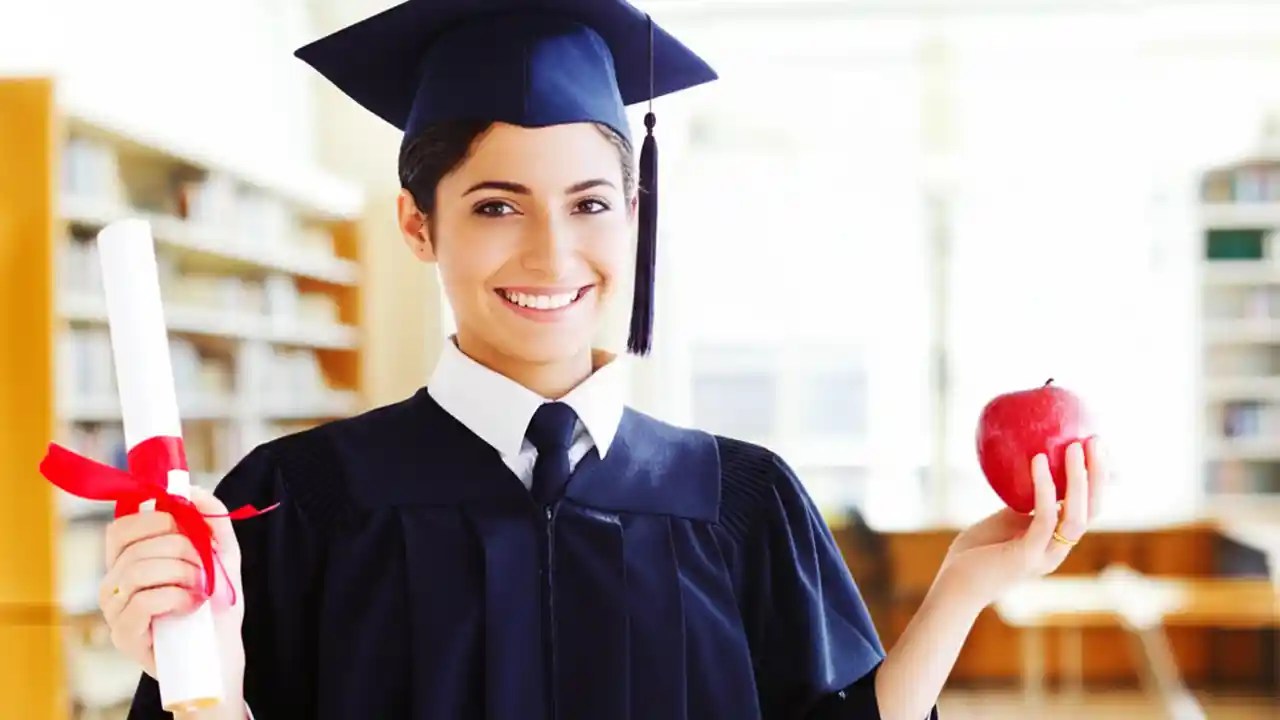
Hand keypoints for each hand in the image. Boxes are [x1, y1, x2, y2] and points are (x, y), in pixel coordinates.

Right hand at [99, 487, 246, 685]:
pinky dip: (176, 597)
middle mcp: (114, 582)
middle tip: (203, 564)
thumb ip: (210, 519)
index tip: (185, 523)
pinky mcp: (123, 635)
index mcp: (129, 559)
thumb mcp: (221, 554)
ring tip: (201, 587)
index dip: (154, 518)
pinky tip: (192, 605)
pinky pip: (143, 601)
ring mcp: (114, 610)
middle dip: (180, 547)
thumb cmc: (215, 603)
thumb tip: (190, 489)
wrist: (221, 651)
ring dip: (182, 573)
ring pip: (138, 570)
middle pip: (135, 545)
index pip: (121, 526)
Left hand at [938, 437, 1107, 604]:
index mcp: (1055, 541)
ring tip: (1074, 448)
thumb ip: (1022, 503)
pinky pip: (1044, 518)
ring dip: (1079, 481)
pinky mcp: (1026, 556)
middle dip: (1098, 475)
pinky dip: (1044, 489)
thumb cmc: (975, 553)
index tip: (1094, 448)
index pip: (1088, 509)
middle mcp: (1057, 550)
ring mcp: (1044, 555)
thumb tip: (1031, 467)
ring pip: (1077, 516)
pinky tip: (1038, 462)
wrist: (954, 588)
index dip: (1096, 481)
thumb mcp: (1005, 520)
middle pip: (1092, 511)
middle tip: (1095, 440)